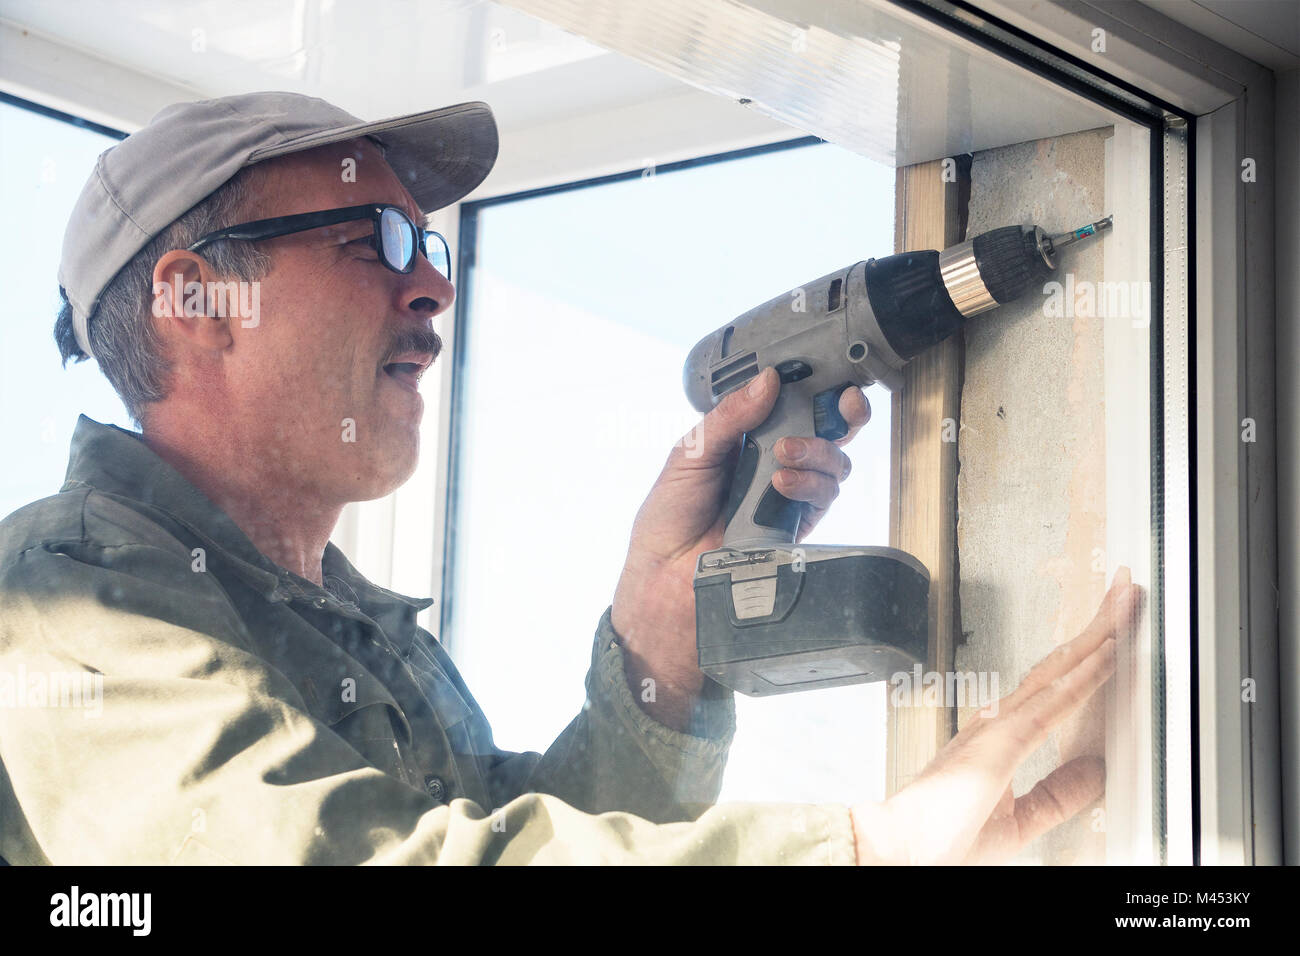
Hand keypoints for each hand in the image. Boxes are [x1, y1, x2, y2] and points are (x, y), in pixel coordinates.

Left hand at [610, 367, 870, 727]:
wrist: (666, 575)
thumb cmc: (669, 516)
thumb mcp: (691, 453)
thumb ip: (729, 417)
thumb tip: (768, 382)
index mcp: (745, 436)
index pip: (790, 404)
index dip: (815, 388)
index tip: (827, 375)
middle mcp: (773, 461)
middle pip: (827, 429)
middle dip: (843, 413)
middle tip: (840, 405)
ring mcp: (789, 493)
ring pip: (833, 461)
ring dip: (818, 451)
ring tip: (784, 456)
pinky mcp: (797, 524)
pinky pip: (824, 497)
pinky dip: (810, 484)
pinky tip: (784, 483)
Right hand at [851, 567, 1142, 864]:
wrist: (900, 849)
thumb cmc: (940, 839)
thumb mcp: (1020, 819)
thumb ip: (1058, 793)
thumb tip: (1097, 772)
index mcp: (999, 736)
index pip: (1055, 686)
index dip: (1086, 656)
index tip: (1112, 633)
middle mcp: (999, 721)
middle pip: (1060, 665)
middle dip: (1096, 629)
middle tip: (1123, 594)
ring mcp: (999, 727)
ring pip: (1060, 672)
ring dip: (1097, 637)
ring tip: (1124, 606)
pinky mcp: (1001, 742)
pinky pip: (1052, 703)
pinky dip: (1083, 676)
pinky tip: (1108, 655)